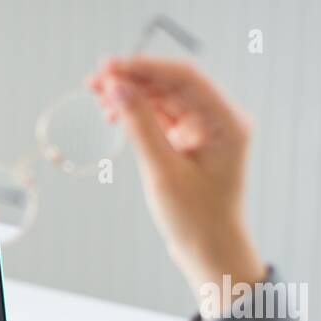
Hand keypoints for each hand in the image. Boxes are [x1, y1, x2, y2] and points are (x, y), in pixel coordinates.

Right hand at [88, 57, 266, 316]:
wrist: (209, 252)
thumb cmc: (196, 220)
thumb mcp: (162, 172)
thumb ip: (140, 127)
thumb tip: (117, 90)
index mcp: (225, 122)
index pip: (183, 78)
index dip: (144, 68)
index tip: (109, 68)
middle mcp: (219, 120)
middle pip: (172, 84)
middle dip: (133, 79)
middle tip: (94, 81)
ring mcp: (205, 130)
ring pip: (164, 99)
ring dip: (132, 95)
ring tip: (98, 97)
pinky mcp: (191, 142)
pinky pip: (162, 117)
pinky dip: (139, 114)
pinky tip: (115, 114)